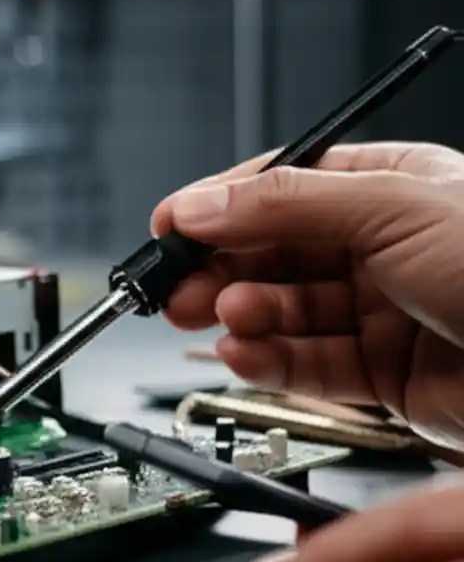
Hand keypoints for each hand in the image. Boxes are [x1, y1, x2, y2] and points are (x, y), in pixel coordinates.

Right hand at [150, 142, 463, 447]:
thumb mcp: (393, 209)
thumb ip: (286, 205)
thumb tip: (202, 205)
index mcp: (388, 186)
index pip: (282, 187)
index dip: (220, 206)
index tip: (170, 226)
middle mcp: (380, 248)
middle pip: (272, 254)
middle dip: (220, 269)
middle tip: (175, 287)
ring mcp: (379, 312)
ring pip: (282, 312)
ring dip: (242, 315)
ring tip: (221, 318)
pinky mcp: (380, 375)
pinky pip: (305, 363)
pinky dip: (267, 360)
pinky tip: (245, 352)